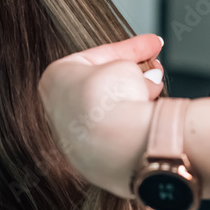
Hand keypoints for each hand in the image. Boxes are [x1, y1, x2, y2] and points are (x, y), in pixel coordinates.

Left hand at [37, 34, 164, 197]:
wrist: (119, 144)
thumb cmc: (111, 101)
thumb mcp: (124, 66)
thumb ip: (131, 68)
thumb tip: (146, 80)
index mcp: (53, 79)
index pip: (98, 57)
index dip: (130, 49)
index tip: (152, 45)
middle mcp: (57, 112)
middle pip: (102, 86)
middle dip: (132, 76)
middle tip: (156, 69)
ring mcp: (73, 141)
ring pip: (110, 113)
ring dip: (133, 100)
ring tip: (156, 92)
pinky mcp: (93, 164)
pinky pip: (116, 137)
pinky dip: (132, 126)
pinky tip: (148, 119)